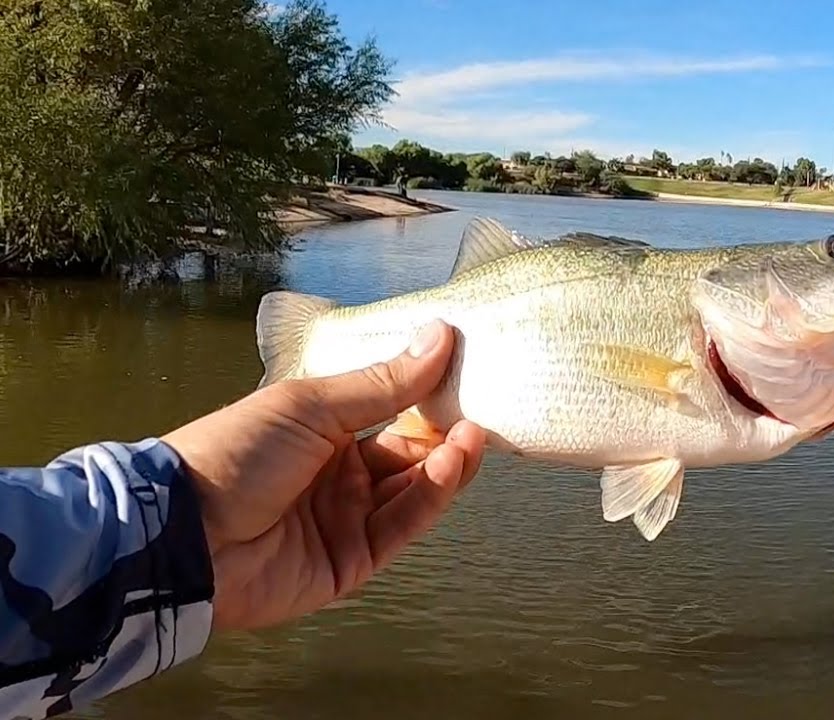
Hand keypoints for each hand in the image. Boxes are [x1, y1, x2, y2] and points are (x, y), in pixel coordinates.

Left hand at [162, 320, 484, 630]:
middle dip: (446, 432)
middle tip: (482, 406)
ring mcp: (347, 520)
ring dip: (446, 463)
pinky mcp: (353, 563)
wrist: (183, 536)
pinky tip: (449, 464)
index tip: (467, 369)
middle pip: (410, 453)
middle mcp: (339, 476)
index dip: (428, 395)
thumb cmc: (237, 452)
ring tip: (472, 434)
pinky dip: (430, 496)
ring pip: (414, 491)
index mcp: (322, 433)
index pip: (391, 412)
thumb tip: (439, 336)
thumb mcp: (310, 406)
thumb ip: (383, 383)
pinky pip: (401, 527)